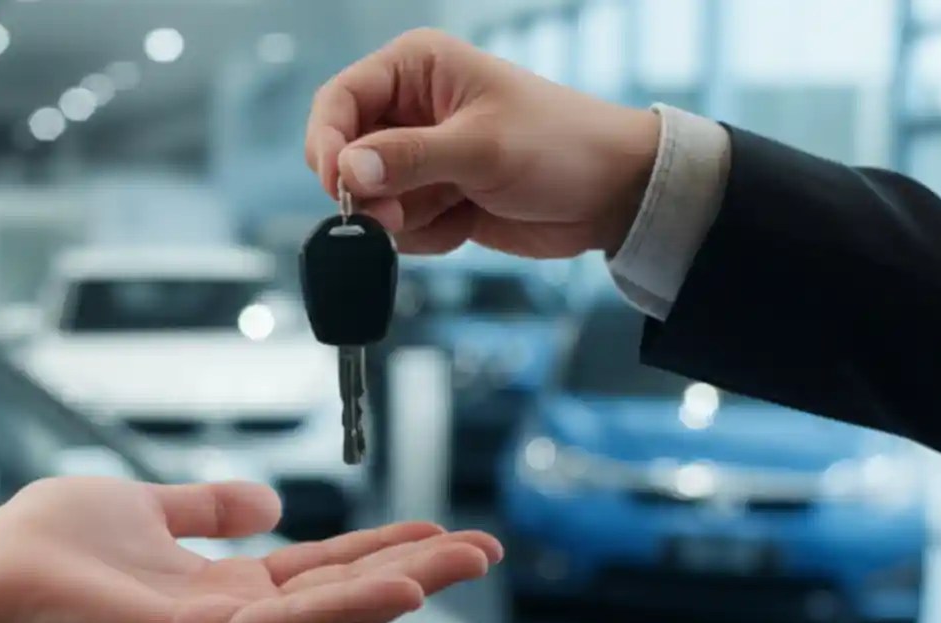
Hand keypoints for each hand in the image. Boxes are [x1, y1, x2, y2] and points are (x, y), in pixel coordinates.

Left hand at [0, 477, 501, 622]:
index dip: (388, 552)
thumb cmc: (52, 544)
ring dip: (400, 589)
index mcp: (227, 590)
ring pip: (329, 617)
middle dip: (417, 574)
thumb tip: (264, 500)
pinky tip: (396, 589)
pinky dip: (345, 610)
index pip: (326, 572)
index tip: (442, 531)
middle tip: (483, 549)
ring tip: (459, 562)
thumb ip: (208, 508)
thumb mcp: (151, 508)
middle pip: (344, 598)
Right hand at [306, 28, 660, 257]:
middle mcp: (410, 109)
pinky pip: (400, 228)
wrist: (612, 195)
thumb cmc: (562, 146)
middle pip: (345, 156)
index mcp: (417, 68)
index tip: (338, 185)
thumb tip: (348, 170)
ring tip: (457, 206)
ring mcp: (421, 157)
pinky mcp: (434, 197)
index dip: (327, 144)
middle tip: (400, 212)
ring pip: (371, 199)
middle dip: (371, 192)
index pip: (339, 100)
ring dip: (407, 217)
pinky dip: (428, 235)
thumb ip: (409, 158)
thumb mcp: (482, 148)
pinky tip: (467, 220)